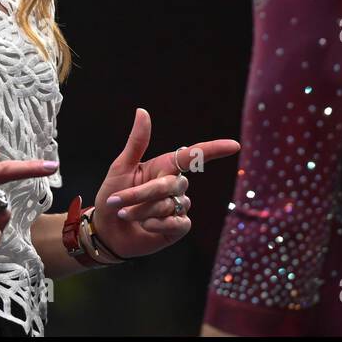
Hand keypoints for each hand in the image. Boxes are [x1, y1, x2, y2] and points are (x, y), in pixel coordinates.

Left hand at [90, 108, 239, 260]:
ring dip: (142, 211)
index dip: (215, 150)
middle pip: (170, 185)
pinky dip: (156, 225)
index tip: (234, 146)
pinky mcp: (179, 227)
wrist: (107, 230)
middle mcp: (176, 185)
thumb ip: (137, 142)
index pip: (194, 156)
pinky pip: (177, 223)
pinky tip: (146, 226)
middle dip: (141, 194)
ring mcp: (180, 206)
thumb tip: (142, 111)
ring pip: (169, 205)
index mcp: (165, 167)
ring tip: (128, 215)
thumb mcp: (120, 167)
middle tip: (119, 201)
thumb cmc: (112, 196)